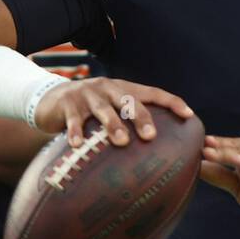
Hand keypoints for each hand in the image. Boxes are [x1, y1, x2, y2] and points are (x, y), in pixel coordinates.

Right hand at [33, 78, 192, 146]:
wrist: (51, 98)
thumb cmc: (90, 110)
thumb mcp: (111, 109)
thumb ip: (129, 122)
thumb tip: (157, 150)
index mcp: (124, 89)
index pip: (152, 92)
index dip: (171, 102)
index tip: (189, 115)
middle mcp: (108, 89)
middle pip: (129, 100)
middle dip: (141, 117)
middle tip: (151, 136)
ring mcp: (87, 94)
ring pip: (103, 109)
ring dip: (113, 125)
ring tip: (121, 142)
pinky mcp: (67, 104)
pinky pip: (74, 119)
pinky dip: (76, 132)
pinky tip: (78, 145)